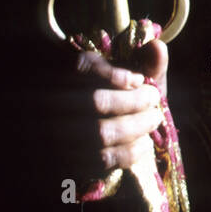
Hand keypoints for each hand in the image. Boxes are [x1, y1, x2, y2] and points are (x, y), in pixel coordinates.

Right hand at [68, 39, 168, 182]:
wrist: (88, 148)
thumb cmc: (112, 102)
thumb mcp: (125, 79)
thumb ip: (141, 62)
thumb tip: (158, 46)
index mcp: (61, 74)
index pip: (80, 66)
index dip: (113, 73)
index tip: (138, 79)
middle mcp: (52, 104)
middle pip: (96, 101)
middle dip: (134, 101)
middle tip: (154, 98)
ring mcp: (56, 137)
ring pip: (101, 132)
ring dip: (137, 126)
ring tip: (154, 118)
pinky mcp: (67, 165)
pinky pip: (103, 160)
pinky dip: (131, 151)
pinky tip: (144, 143)